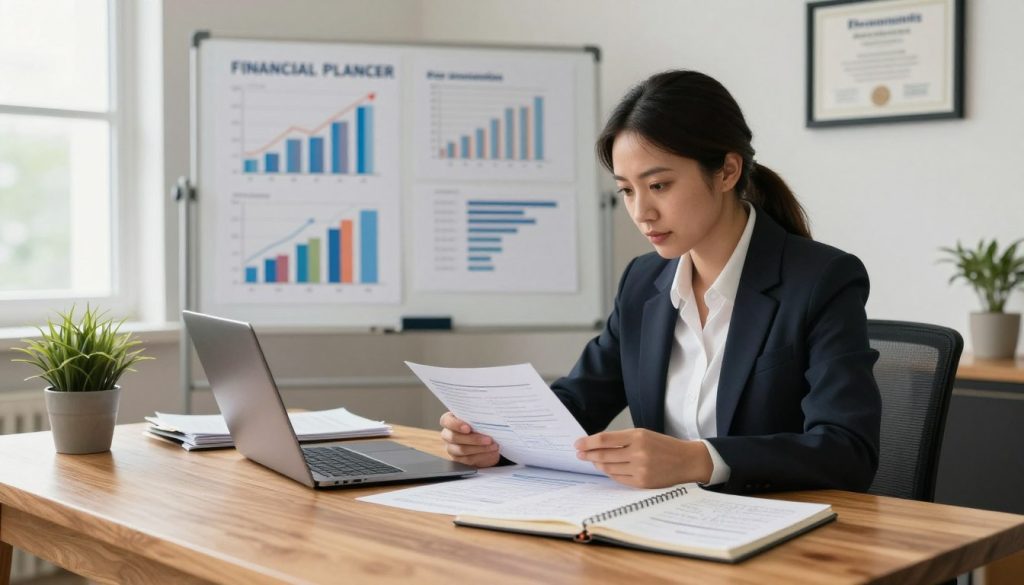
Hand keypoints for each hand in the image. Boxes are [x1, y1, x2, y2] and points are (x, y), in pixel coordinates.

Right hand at [439, 412, 500, 467]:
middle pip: (454, 438)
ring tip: (493, 446)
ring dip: (480, 448)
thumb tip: (488, 418)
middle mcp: (447, 434)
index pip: (446, 421)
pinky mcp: (458, 458)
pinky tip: (491, 452)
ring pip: (462, 450)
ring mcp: (451, 447)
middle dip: (474, 439)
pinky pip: (468, 458)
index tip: (468, 428)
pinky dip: (481, 455)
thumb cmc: (477, 424)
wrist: (480, 438)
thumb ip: (477, 417)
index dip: (456, 425)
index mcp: (448, 420)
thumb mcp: (476, 418)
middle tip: (489, 439)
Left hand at [574, 429, 712, 487]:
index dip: (588, 442)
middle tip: (579, 454)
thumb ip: (622, 439)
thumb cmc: (663, 446)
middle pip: (603, 455)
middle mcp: (638, 452)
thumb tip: (596, 445)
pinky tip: (606, 468)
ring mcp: (640, 469)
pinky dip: (610, 473)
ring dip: (598, 464)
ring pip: (609, 468)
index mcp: (638, 436)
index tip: (577, 444)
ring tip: (593, 460)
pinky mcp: (642, 482)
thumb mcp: (644, 434)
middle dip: (588, 454)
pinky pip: (618, 478)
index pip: (604, 439)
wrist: (686, 461)